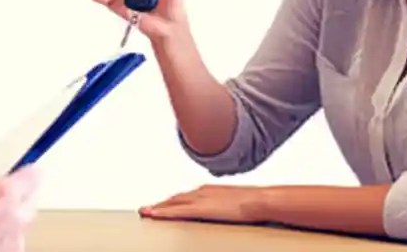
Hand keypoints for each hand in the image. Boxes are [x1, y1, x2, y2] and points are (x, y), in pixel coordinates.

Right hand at [0, 165, 41, 251]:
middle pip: (30, 202)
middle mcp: (17, 216)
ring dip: (9, 224)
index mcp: (5, 192)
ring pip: (21, 226)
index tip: (23, 173)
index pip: (33, 176)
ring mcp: (16, 241)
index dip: (26, 174)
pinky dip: (1, 242)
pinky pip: (11, 244)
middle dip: (18, 199)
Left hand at [139, 184, 266, 224]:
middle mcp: (201, 192)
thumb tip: (230, 211)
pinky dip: (162, 212)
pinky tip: (152, 215)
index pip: (186, 196)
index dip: (173, 201)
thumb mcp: (237, 203)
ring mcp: (199, 199)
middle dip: (162, 204)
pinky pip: (176, 211)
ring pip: (172, 203)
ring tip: (146, 212)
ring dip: (158, 208)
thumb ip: (228, 206)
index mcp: (209, 190)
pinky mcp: (200, 208)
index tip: (163, 204)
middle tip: (148, 209)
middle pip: (176, 198)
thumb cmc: (254, 203)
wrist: (259, 200)